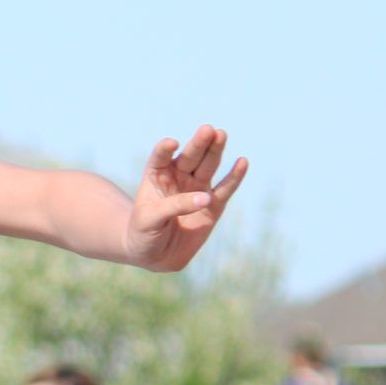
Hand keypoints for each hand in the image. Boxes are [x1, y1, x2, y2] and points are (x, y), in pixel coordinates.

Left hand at [123, 126, 247, 272]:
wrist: (155, 255)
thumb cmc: (144, 233)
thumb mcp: (151, 219)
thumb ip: (175, 206)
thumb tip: (206, 198)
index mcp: (157, 175)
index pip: (161, 157)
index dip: (165, 149)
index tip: (172, 144)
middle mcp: (179, 177)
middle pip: (190, 156)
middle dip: (199, 143)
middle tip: (208, 129)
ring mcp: (197, 189)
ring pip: (208, 167)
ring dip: (215, 151)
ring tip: (221, 135)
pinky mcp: (213, 206)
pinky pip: (225, 189)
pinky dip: (234, 177)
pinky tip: (242, 162)